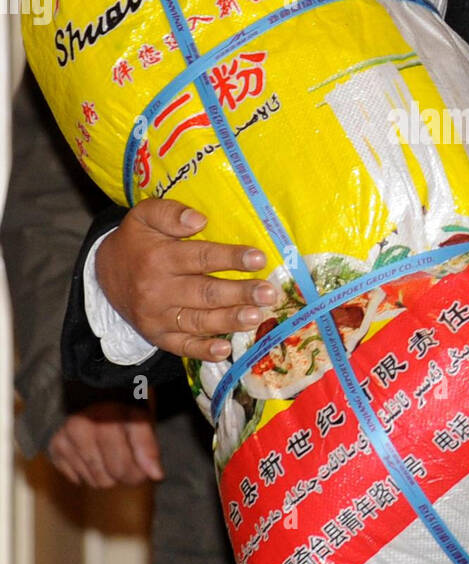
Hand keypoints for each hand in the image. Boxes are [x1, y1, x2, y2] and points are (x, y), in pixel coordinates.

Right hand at [48, 402, 163, 486]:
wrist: (92, 394)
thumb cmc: (122, 409)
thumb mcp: (141, 420)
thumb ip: (148, 446)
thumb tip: (156, 476)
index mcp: (107, 418)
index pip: (124, 468)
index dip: (138, 474)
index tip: (144, 469)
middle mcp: (82, 428)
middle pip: (109, 478)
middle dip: (122, 475)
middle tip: (126, 459)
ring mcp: (65, 438)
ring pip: (94, 481)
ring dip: (106, 474)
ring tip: (109, 453)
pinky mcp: (55, 447)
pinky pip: (77, 479)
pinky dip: (88, 473)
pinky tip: (93, 454)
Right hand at [95, 198, 279, 359]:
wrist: (104, 275)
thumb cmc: (136, 242)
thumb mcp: (144, 216)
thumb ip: (169, 212)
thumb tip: (199, 220)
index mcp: (160, 258)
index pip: (200, 257)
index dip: (230, 258)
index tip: (258, 258)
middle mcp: (158, 290)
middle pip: (205, 292)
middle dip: (240, 293)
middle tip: (268, 293)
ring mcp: (158, 317)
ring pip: (199, 321)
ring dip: (230, 320)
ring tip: (257, 317)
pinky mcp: (158, 336)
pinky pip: (182, 347)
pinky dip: (203, 351)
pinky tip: (225, 350)